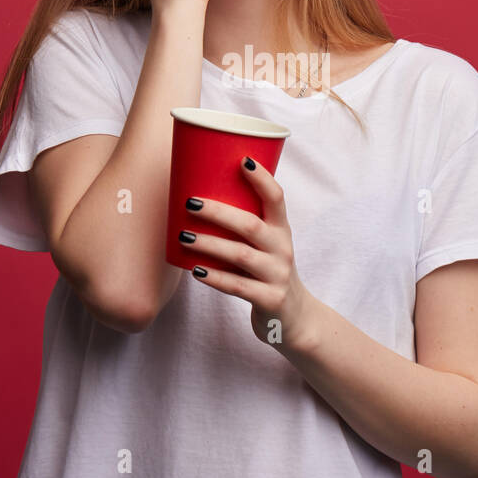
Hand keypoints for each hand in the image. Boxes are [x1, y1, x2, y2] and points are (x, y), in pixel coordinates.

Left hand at [181, 156, 318, 348]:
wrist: (294, 317)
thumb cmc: (268, 271)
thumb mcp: (267, 245)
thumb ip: (243, 226)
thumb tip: (195, 197)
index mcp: (281, 229)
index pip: (277, 198)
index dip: (262, 178)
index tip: (242, 160)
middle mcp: (282, 249)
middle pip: (251, 225)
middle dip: (219, 212)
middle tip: (190, 203)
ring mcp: (277, 275)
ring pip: (241, 255)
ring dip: (210, 244)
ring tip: (184, 237)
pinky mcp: (270, 299)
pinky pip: (238, 287)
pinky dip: (215, 278)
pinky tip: (195, 271)